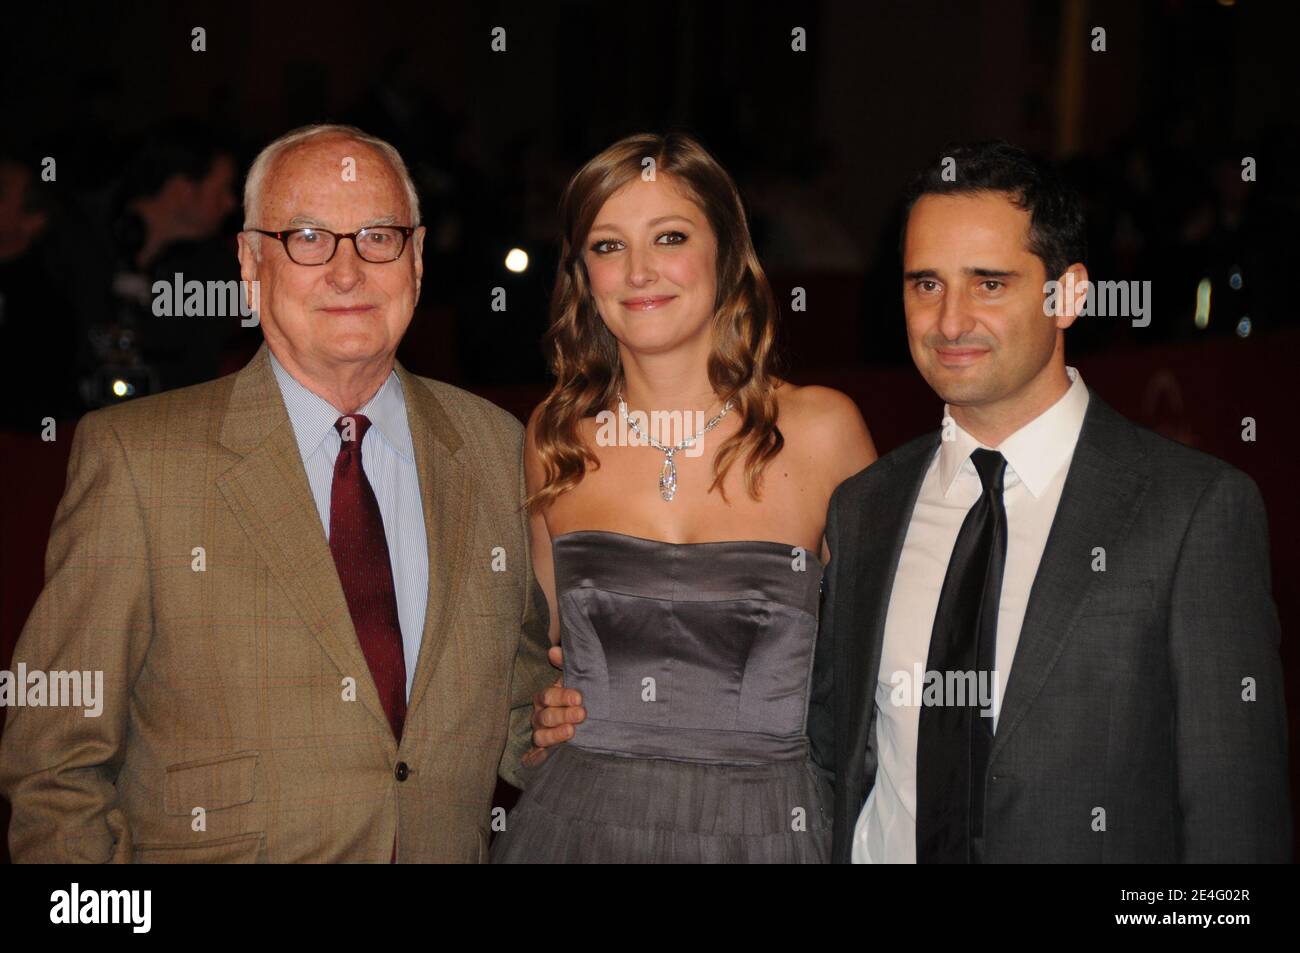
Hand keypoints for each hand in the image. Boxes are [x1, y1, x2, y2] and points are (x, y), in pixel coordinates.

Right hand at [520, 645, 585, 767]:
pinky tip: (544, 757)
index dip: (562, 696)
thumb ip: (566, 665)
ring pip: (541, 736)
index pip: (548, 696)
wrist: (586, 721)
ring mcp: (540, 735)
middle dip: (563, 715)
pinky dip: (536, 758)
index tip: (579, 697)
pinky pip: (534, 757)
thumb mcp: (575, 680)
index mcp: (545, 698)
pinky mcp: (542, 753)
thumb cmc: (578, 699)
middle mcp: (540, 717)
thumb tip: (554, 650)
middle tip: (582, 713)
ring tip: (571, 732)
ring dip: (555, 735)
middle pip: (545, 716)